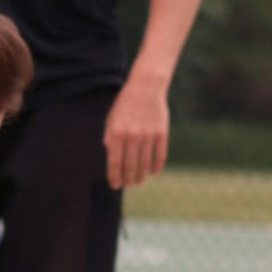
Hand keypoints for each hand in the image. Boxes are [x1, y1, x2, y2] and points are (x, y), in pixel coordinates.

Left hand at [104, 71, 170, 189]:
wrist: (146, 87)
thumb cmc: (125, 104)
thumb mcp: (111, 118)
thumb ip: (109, 138)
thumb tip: (111, 158)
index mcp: (116, 132)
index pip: (114, 162)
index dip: (114, 176)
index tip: (115, 185)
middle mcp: (131, 135)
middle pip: (130, 166)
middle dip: (128, 179)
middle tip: (128, 184)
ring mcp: (147, 135)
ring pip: (144, 163)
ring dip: (141, 175)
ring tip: (139, 180)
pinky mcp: (161, 133)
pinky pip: (159, 156)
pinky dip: (156, 167)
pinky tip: (152, 172)